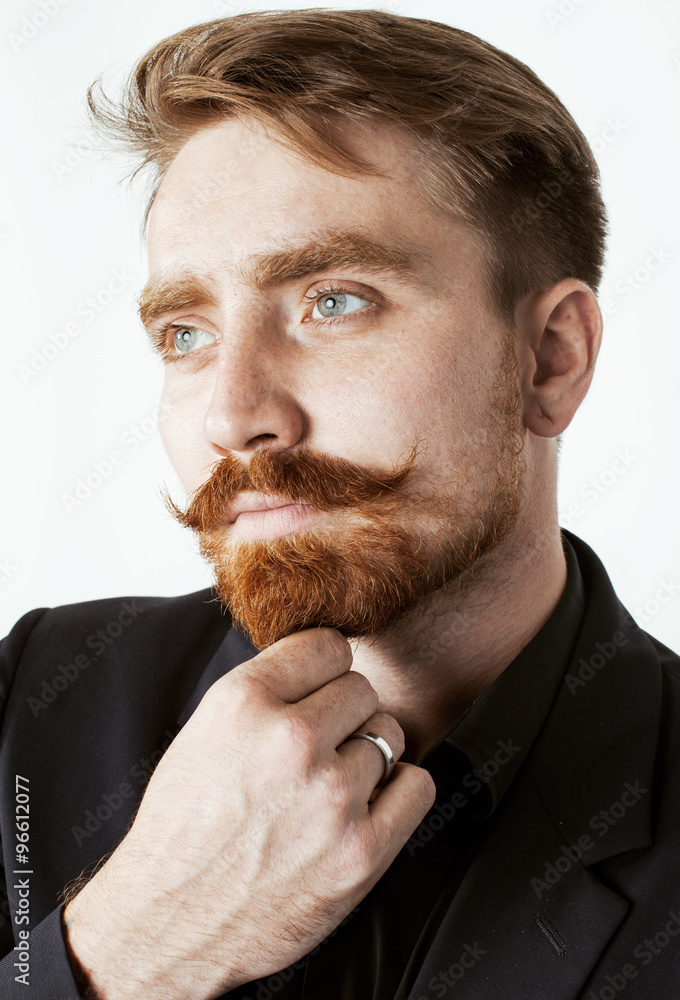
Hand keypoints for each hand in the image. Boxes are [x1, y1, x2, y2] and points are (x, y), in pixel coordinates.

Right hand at [64, 627, 435, 999]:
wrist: (170, 923)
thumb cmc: (184, 828)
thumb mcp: (204, 730)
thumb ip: (265, 690)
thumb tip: (323, 660)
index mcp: (244, 703)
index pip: (328, 644)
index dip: (324, 669)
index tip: (319, 689)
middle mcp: (291, 741)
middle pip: (362, 689)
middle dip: (343, 714)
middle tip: (318, 746)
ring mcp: (332, 797)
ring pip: (390, 734)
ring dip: (367, 755)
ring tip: (331, 782)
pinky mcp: (362, 850)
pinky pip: (417, 785)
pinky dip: (398, 793)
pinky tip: (365, 805)